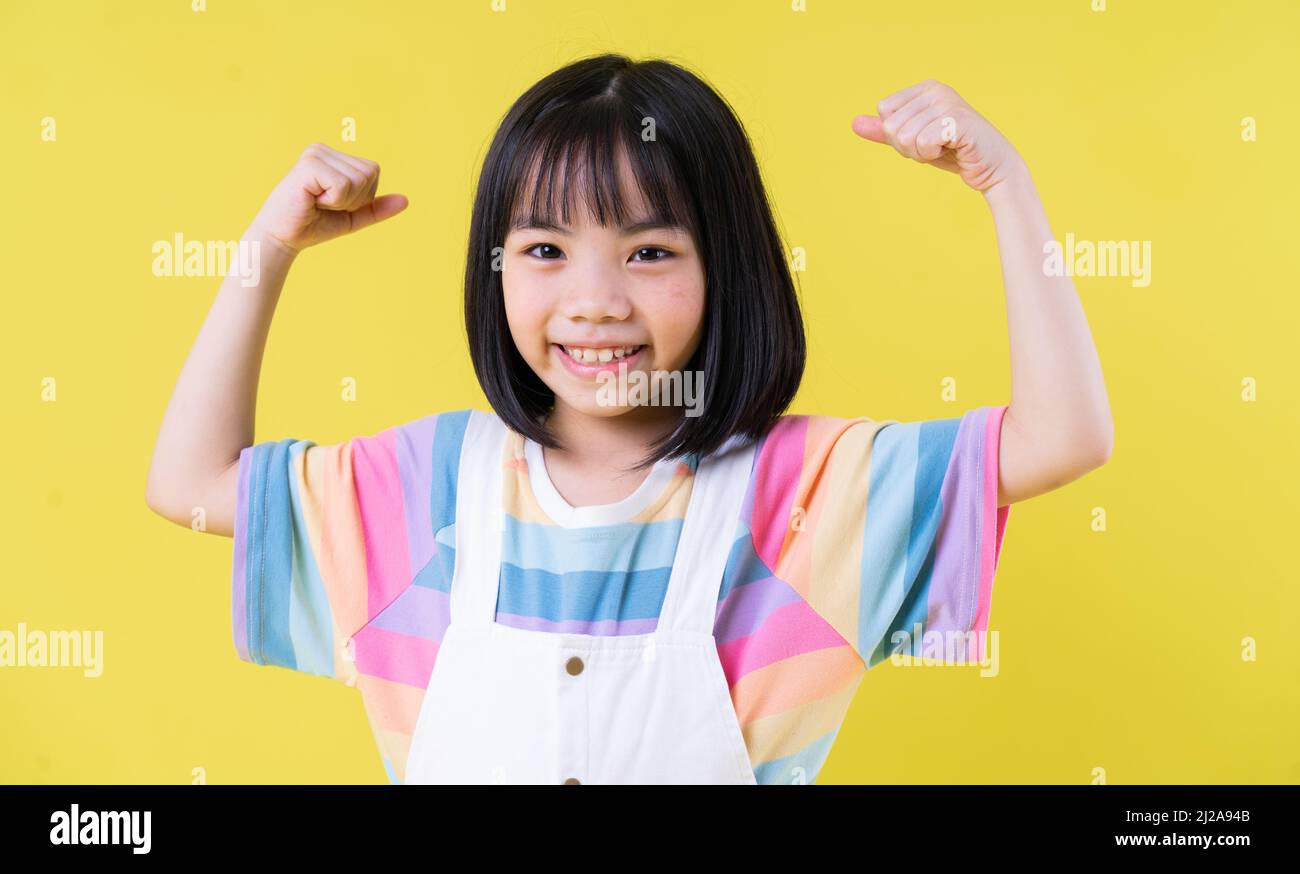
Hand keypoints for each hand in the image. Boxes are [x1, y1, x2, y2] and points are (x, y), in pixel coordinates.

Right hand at [248, 143, 407, 253]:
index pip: (373, 171)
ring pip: (360, 179)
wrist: (283, 238)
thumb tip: (406, 200)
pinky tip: (312, 200)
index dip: (361, 196)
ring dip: (342, 201)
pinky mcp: (309, 165)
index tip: (333, 203)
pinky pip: (344, 186)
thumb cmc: (314, 226)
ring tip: (317, 202)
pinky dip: (334, 201)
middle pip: (370, 173)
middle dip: (354, 198)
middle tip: (325, 204)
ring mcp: (316, 154)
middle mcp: (324, 149)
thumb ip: (376, 208)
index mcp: (333, 156)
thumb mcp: (352, 217)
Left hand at [852, 80, 1024, 192]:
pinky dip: (932, 155)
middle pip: (892, 126)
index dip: (897, 134)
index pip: (885, 112)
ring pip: (905, 137)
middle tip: (935, 146)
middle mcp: (936, 90)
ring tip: (945, 148)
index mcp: (925, 89)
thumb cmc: (953, 153)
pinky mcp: (957, 121)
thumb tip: (854, 123)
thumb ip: (886, 132)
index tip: (923, 137)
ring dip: (921, 153)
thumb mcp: (914, 141)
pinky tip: (953, 150)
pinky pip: (922, 143)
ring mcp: (948, 103)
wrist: (992, 167)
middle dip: (908, 147)